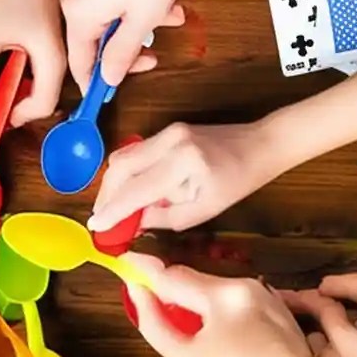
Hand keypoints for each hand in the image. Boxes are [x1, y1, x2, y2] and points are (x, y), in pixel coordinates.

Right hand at [52, 0, 193, 89]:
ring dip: (133, 20)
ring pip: (103, 12)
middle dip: (126, 46)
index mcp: (77, 15)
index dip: (96, 82)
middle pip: (93, 36)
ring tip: (166, 15)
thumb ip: (124, 53)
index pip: (80, 62)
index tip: (105, 96)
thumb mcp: (144, 17)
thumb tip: (110, 77)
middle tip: (150, 56)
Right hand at [88, 121, 281, 232]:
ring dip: (114, 184)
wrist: (259, 145)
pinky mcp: (167, 130)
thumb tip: (134, 223)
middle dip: (106, 195)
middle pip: (120, 167)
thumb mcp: (204, 210)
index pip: (137, 190)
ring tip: (112, 208)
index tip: (96, 226)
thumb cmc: (238, 180)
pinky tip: (130, 191)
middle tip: (101, 219)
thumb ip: (165, 218)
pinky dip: (127, 174)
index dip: (113, 210)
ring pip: (123, 158)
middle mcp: (171, 141)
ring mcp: (167, 131)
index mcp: (184, 162)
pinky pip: (136, 153)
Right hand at [128, 256, 310, 356]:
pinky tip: (217, 329)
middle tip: (153, 301)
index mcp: (222, 296)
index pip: (172, 275)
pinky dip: (219, 306)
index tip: (125, 260)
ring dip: (196, 299)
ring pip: (214, 286)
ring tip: (188, 324)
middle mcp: (245, 285)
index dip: (145, 269)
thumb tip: (138, 293)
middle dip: (172, 288)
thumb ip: (154, 323)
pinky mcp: (275, 301)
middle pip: (194, 278)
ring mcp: (264, 291)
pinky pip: (235, 296)